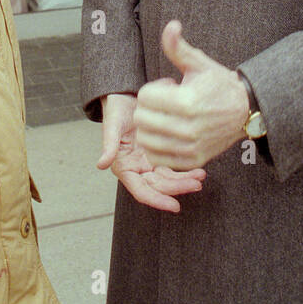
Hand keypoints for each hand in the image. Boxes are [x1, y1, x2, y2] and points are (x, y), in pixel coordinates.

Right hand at [98, 92, 205, 212]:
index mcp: (125, 167)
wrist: (125, 96)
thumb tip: (101, 164)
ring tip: (201, 176)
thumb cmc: (116, 110)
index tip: (175, 206)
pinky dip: (186, 168)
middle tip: (197, 184)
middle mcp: (138, 169)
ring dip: (185, 180)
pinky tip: (198, 167)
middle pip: (160, 187)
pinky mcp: (161, 153)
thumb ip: (108, 146)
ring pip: (170, 178)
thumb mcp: (112, 126)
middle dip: (178, 188)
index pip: (142, 191)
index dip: (158, 201)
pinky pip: (174, 165)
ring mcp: (150, 162)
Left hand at [133, 20, 249, 170]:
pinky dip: (156, 146)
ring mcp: (190, 147)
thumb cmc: (218, 84)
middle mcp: (188, 128)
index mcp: (187, 101)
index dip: (152, 89)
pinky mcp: (193, 160)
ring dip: (151, 127)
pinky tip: (169, 133)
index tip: (169, 87)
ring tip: (168, 118)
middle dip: (149, 107)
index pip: (144, 98)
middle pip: (142, 119)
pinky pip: (157, 157)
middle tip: (166, 103)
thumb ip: (178, 47)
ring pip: (146, 140)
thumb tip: (171, 25)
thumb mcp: (198, 63)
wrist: (245, 110)